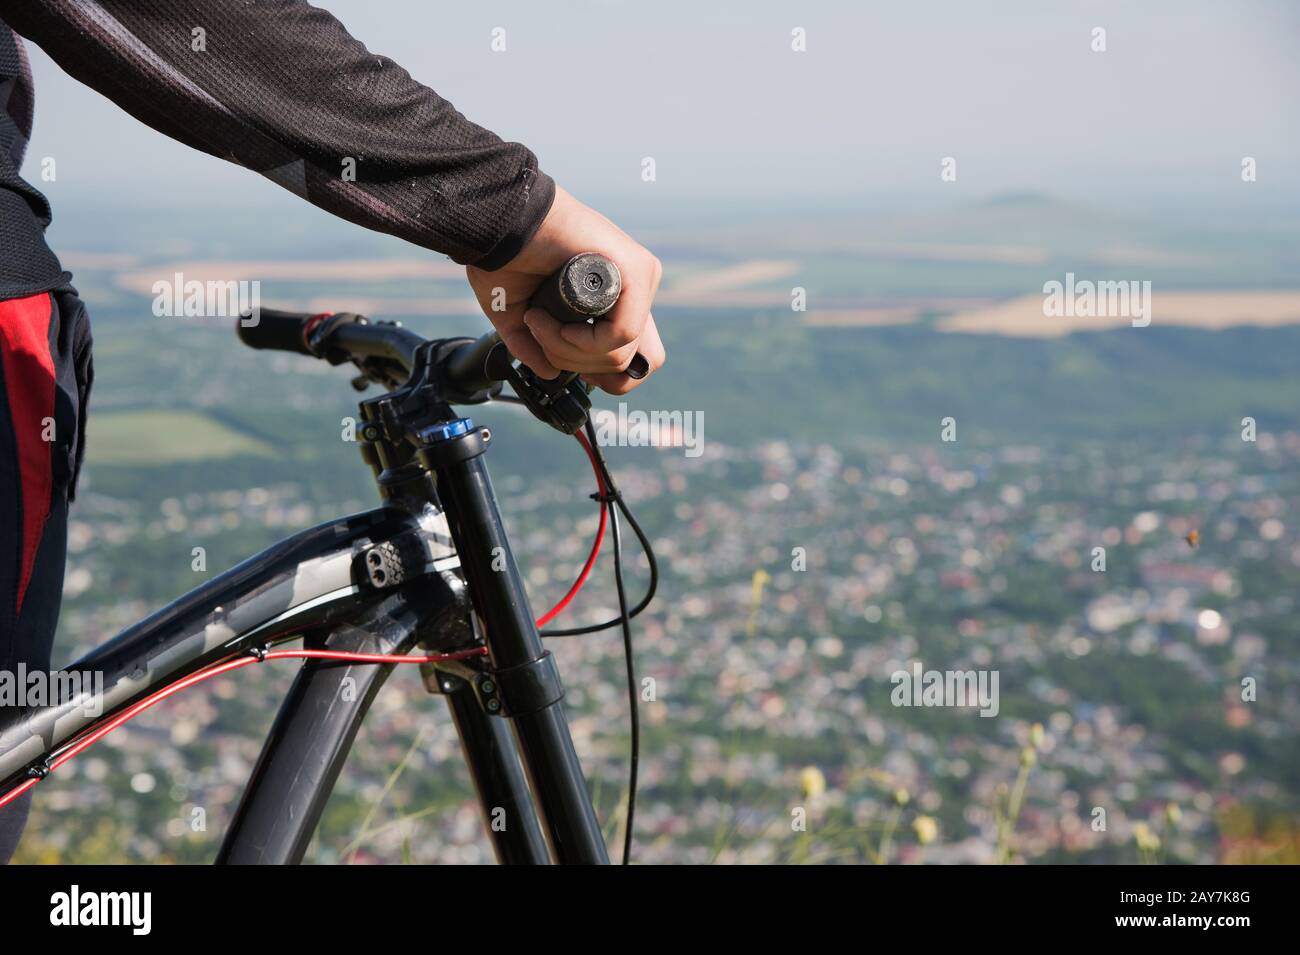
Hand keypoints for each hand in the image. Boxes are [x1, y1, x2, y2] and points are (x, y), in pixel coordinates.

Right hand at [466, 186, 663, 393]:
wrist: (501, 221)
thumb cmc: (506, 260)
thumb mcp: (518, 318)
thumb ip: (537, 349)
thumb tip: (550, 374)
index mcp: (614, 304)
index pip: (633, 361)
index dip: (597, 375)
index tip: (559, 358)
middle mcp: (633, 293)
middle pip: (633, 366)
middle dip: (581, 368)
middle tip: (544, 339)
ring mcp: (640, 280)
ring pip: (622, 354)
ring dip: (569, 351)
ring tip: (537, 322)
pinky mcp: (637, 270)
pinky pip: (621, 333)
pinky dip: (580, 340)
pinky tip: (550, 320)